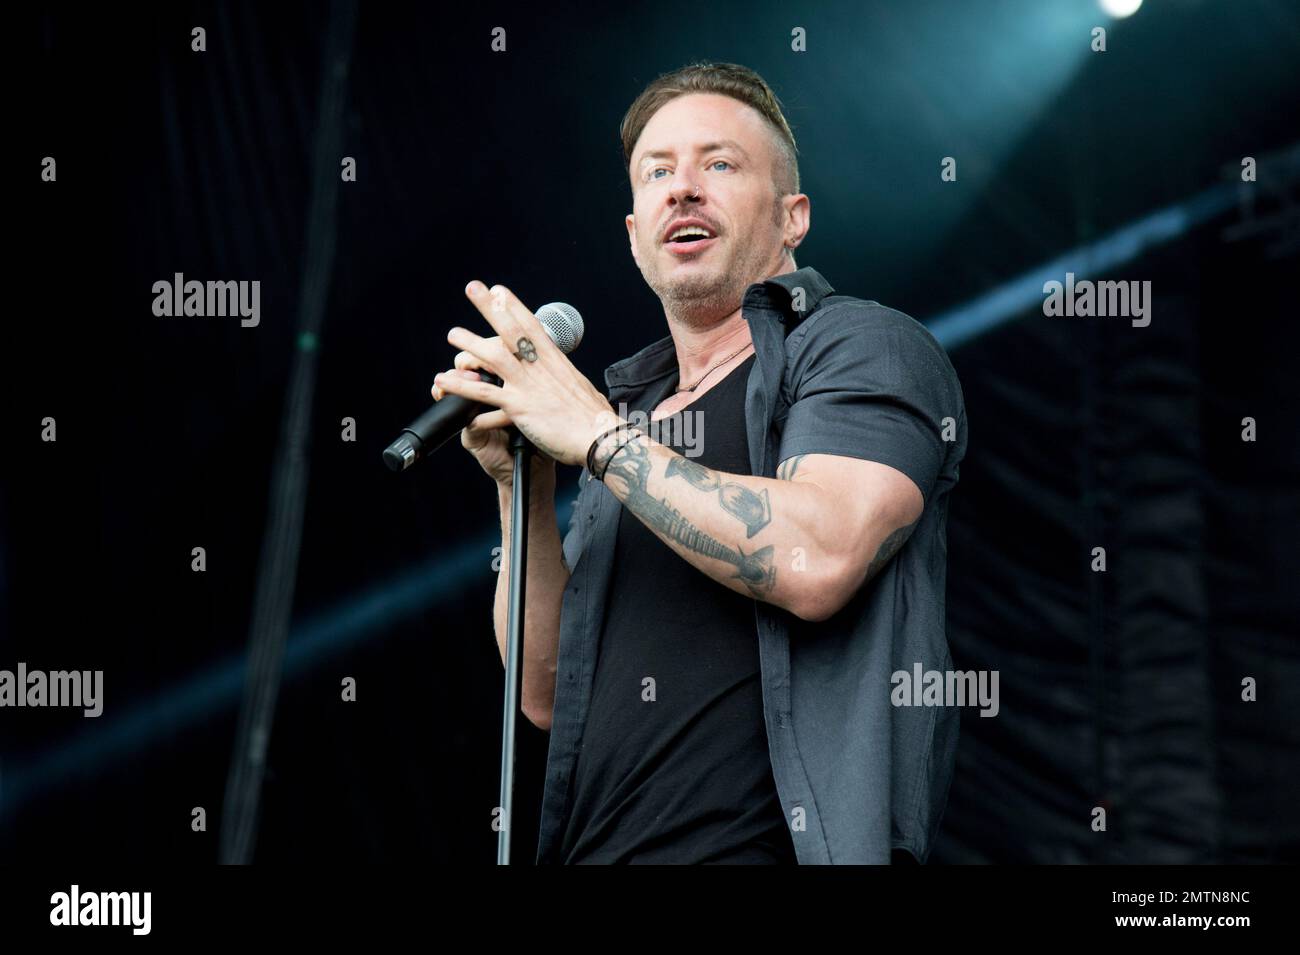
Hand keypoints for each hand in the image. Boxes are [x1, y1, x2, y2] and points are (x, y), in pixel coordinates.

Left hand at [432, 281, 621, 467]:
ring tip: (453, 334)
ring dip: (470, 343)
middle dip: (491, 307)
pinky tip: (443, 381)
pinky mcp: (519, 407)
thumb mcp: (582, 389)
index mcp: (556, 361)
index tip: (499, 290)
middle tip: (473, 288)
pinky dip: (461, 386)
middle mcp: (540, 367)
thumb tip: (570, 381)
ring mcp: (528, 385)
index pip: (532, 325)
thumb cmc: (595, 419)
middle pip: (512, 329)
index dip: (514, 306)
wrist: (600, 438)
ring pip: (494, 356)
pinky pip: (484, 393)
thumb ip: (567, 381)